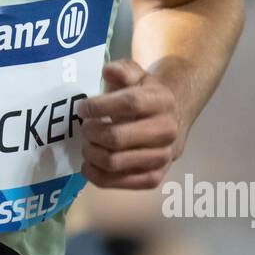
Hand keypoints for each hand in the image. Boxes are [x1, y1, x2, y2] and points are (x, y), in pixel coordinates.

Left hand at [76, 59, 181, 189]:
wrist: (173, 118)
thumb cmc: (145, 95)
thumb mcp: (136, 75)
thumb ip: (122, 70)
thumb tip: (108, 71)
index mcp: (162, 101)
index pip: (129, 104)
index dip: (100, 107)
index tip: (82, 108)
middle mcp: (167, 130)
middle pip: (117, 138)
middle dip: (91, 133)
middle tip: (84, 128)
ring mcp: (163, 157)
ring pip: (115, 162)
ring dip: (91, 154)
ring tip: (87, 144)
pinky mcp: (154, 177)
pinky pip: (120, 183)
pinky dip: (97, 176)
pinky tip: (88, 164)